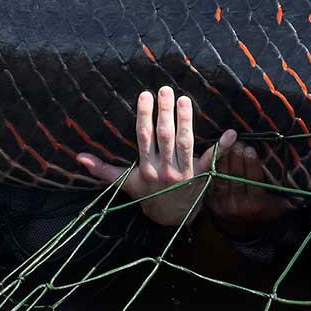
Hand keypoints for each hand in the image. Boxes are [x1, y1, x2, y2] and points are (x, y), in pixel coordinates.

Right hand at [77, 86, 236, 226]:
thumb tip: (78, 158)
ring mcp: (184, 174)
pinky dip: (223, 148)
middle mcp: (164, 171)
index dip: (144, 116)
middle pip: (164, 137)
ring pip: (185, 144)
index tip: (145, 95)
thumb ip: (103, 170)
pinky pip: (213, 161)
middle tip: (166, 90)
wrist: (171, 220)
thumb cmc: (147, 195)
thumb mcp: (125, 184)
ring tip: (185, 100)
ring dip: (186, 121)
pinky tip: (231, 133)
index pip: (144, 138)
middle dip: (165, 112)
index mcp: (146, 168)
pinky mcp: (202, 178)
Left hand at [206, 141, 296, 234]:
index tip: (251, 149)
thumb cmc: (264, 212)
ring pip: (221, 177)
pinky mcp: (210, 200)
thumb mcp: (278, 207)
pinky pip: (210, 179)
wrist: (242, 229)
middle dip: (236, 158)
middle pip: (235, 178)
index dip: (251, 164)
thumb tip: (307, 191)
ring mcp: (222, 203)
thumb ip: (289, 198)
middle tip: (239, 142)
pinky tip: (218, 152)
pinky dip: (213, 165)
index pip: (252, 182)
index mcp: (256, 205)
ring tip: (229, 144)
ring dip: (224, 159)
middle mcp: (238, 206)